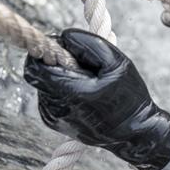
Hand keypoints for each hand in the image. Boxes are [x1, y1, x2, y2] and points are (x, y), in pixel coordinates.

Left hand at [23, 29, 169, 169]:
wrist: (135, 134)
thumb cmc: (129, 96)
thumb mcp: (117, 62)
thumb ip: (88, 44)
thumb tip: (63, 36)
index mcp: (71, 92)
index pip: (34, 66)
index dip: (45, 49)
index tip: (64, 46)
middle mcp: (57, 107)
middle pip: (38, 73)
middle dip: (55, 62)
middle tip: (81, 64)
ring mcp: (53, 118)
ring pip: (43, 84)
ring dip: (60, 76)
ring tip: (88, 83)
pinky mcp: (55, 123)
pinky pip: (49, 96)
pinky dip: (62, 89)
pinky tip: (84, 95)